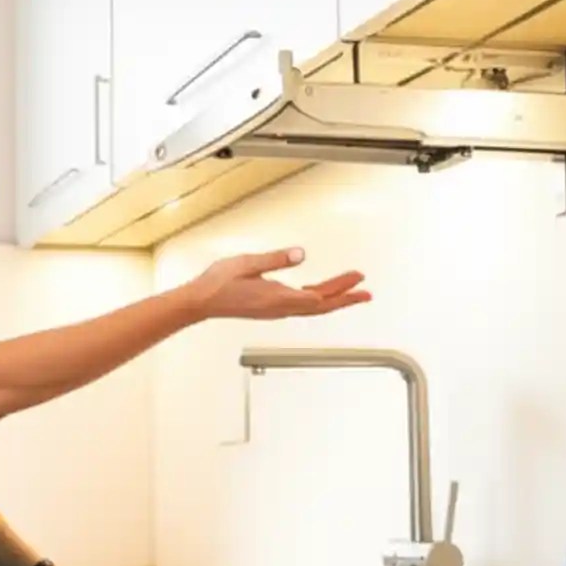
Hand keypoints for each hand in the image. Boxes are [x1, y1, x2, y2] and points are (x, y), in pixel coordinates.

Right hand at [183, 247, 370, 319]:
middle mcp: (280, 308)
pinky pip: (302, 307)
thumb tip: (300, 254)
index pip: (318, 297)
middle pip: (321, 306)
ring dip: (334, 300)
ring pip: (313, 308)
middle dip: (345, 298)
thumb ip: (277, 259)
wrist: (200, 302)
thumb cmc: (218, 283)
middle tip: (365, 293)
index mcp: (277, 297)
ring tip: (350, 294)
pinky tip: (319, 295)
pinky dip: (318, 301)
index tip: (357, 280)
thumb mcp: (248, 263)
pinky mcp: (270, 309)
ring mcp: (275, 310)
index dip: (341, 289)